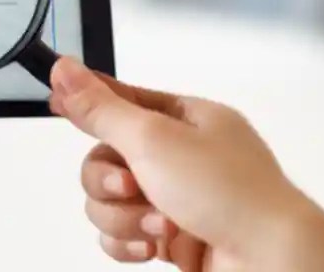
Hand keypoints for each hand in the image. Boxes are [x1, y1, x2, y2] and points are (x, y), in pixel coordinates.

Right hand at [50, 57, 323, 271]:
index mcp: (187, 118)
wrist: (270, 263)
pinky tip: (151, 246)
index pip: (123, 99)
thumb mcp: (153, 139)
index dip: (88, 101)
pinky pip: (122, 234)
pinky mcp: (172, 239)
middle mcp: (182, 156)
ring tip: (158, 224)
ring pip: (109, 200)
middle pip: (105, 157)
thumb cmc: (231, 194)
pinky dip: (129, 241)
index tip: (54, 101)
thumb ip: (101, 109)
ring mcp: (177, 199)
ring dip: (123, 215)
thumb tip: (65, 71)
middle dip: (109, 179)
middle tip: (131, 185)